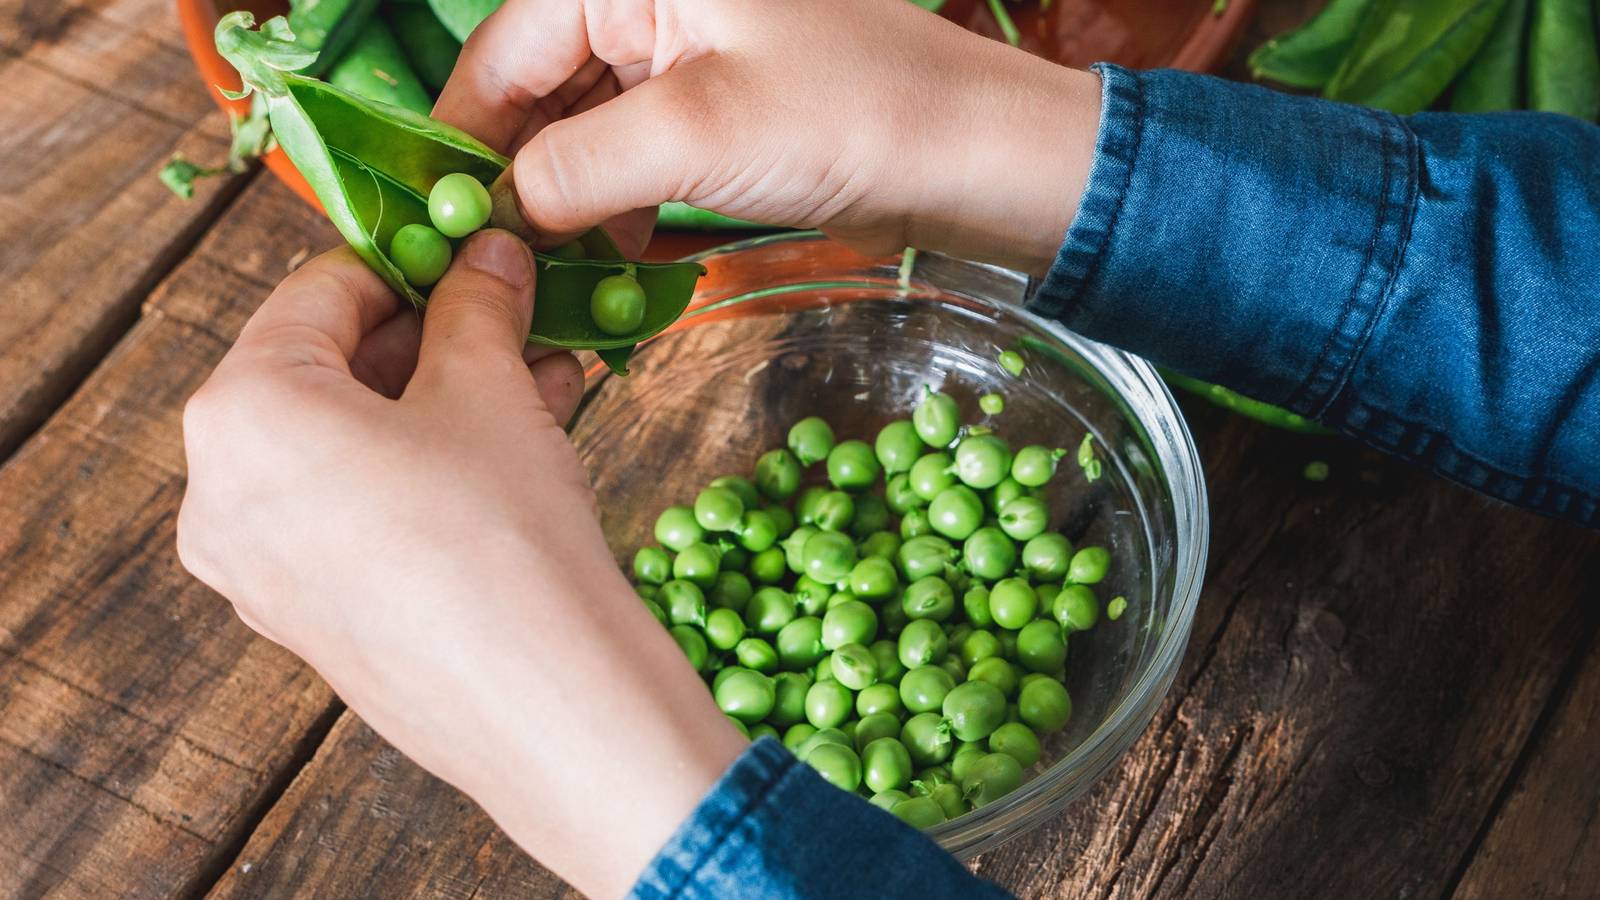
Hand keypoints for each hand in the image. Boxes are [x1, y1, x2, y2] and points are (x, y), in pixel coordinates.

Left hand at [177, 232, 744, 897]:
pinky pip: (359, 512)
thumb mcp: (490, 386)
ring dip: (444, 401)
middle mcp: (221, 492)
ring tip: (543, 378)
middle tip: (514, 315)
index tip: (472, 250)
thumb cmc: (500, 528)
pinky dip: (426, 470)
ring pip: (351, 448)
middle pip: (329, 373)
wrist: (543, 703)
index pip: (319, 293)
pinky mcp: (309, 620)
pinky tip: (520, 448)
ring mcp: (260, 568)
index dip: (409, 259)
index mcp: (241, 411)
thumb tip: (488, 255)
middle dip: (433, 339)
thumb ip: (477, 304)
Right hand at [435, 0, 1100, 274]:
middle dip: (518, 173)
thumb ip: (575, 166)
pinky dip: (621, 201)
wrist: (977, 153)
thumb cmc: (854, 115)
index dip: (464, 136)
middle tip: (488, 261)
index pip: (505, 48)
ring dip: (570, 198)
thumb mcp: (695, 134)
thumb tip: (499, 206)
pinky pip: (640, 148)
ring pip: (589, 124)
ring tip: (553, 274)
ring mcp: (691, 49)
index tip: (431, 218)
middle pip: (541, 86)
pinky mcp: (723, 101)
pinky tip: (617, 259)